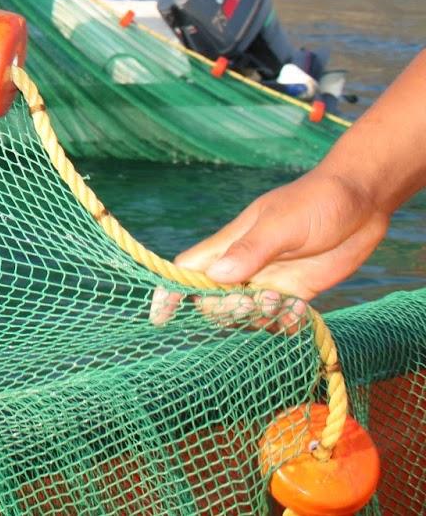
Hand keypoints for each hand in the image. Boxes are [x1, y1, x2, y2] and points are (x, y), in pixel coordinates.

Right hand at [147, 166, 390, 321]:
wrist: (362, 200)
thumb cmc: (318, 201)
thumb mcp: (284, 224)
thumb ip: (252, 250)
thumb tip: (216, 277)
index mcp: (230, 244)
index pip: (187, 270)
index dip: (171, 292)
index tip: (160, 317)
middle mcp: (245, 265)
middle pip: (214, 301)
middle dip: (228, 311)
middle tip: (257, 299)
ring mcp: (270, 279)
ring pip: (245, 314)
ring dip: (259, 318)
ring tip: (284, 302)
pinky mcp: (297, 291)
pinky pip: (279, 319)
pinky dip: (285, 324)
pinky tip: (301, 312)